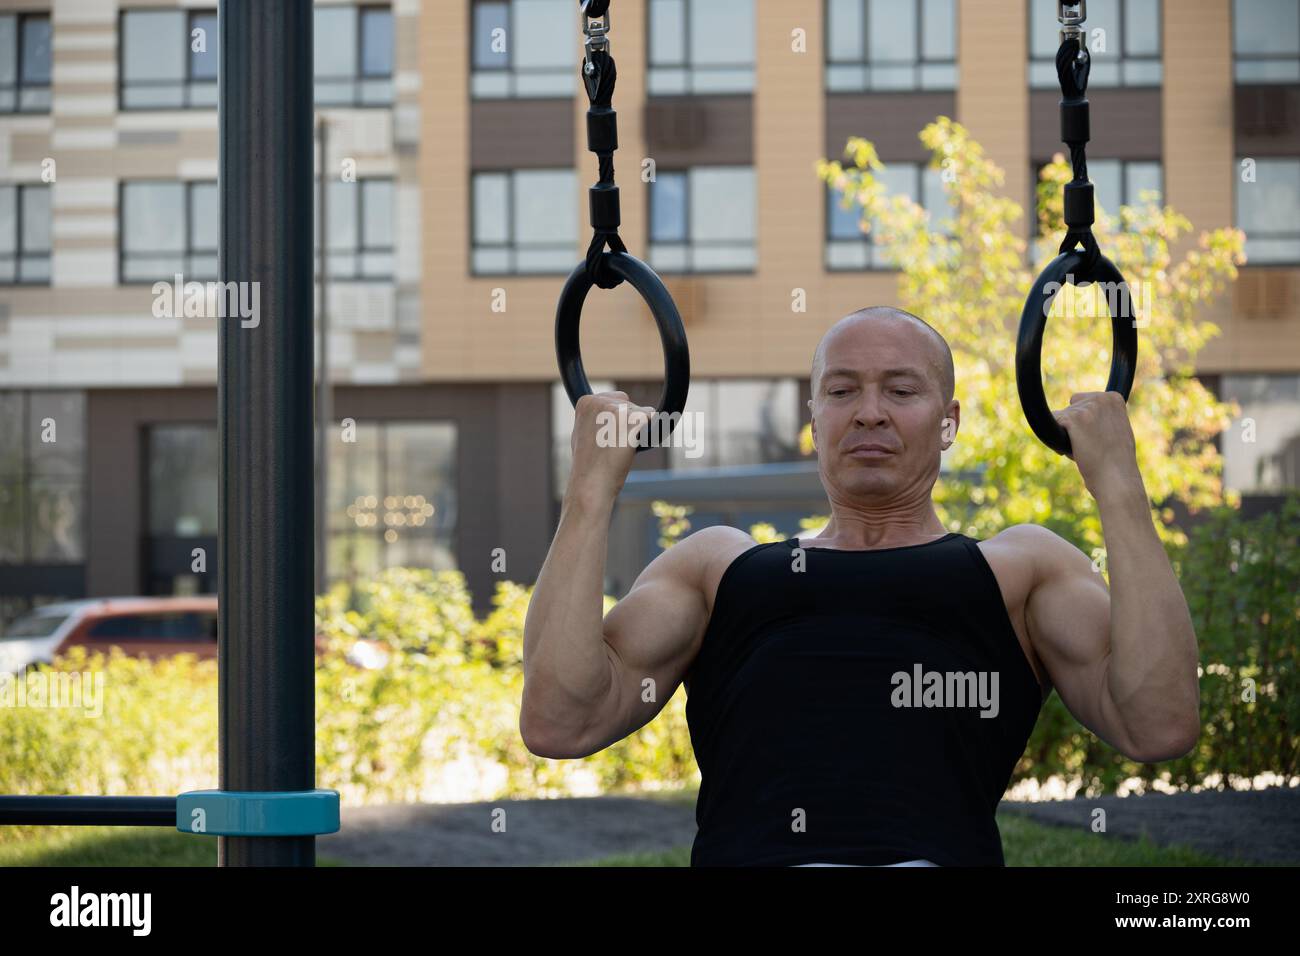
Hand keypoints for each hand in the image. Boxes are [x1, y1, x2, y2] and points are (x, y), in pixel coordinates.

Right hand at [566, 391, 656, 506]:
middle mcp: (600, 401)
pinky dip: (649, 433)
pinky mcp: (633, 420)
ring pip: (641, 412)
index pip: (614, 399)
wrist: (591, 483)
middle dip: (628, 421)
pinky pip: (653, 419)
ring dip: (637, 430)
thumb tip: (609, 412)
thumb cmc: (588, 465)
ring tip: (620, 449)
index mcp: (586, 401)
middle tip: (614, 444)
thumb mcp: (582, 433)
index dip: (616, 420)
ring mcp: (616, 409)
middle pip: (628, 403)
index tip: (607, 436)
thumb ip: (594, 417)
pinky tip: (632, 447)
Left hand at [1051, 391, 1140, 495]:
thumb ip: (1103, 417)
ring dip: (1066, 435)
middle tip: (1090, 445)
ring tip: (1085, 450)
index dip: (1085, 421)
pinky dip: (1056, 440)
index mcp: (1114, 398)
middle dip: (1074, 424)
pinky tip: (1074, 451)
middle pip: (1071, 406)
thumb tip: (1081, 417)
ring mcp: (1087, 407)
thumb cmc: (1116, 461)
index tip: (1097, 436)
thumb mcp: (1117, 430)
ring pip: (1061, 417)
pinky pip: (1052, 423)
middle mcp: (1101, 398)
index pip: (1085, 400)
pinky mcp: (1073, 419)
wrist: (1116, 478)